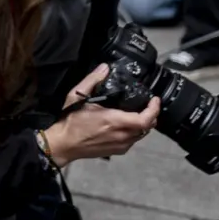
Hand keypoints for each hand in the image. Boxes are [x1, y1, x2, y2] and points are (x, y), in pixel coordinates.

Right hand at [43, 64, 159, 166]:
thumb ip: (92, 80)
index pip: (146, 118)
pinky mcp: (118, 151)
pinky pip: (134, 140)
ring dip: (144, 124)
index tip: (154, 99)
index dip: (154, 108)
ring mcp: (122, 145)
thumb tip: (104, 68)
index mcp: (115, 121)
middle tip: (147, 104)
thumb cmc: (70, 121)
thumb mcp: (77, 96)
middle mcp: (122, 135)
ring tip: (137, 114)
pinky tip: (125, 126)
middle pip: (149, 126)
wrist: (64, 144)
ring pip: (142, 134)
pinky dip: (135, 132)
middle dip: (151, 114)